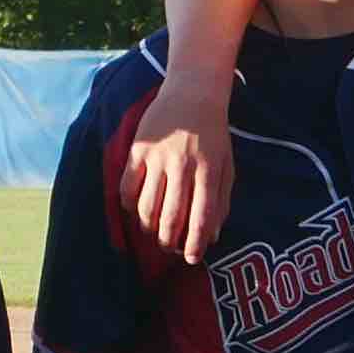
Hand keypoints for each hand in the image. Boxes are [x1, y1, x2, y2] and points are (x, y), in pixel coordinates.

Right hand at [118, 67, 237, 267]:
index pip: (201, 216)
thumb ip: (221, 200)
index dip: (196, 243)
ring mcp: (157, 157)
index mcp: (208, 170)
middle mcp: (181, 165)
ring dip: (149, 228)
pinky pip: (126, 187)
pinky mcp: (137, 150)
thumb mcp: (227, 165)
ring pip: (146, 206)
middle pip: (170, 216)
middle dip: (169, 241)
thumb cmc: (214, 135)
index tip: (193, 259)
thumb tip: (212, 236)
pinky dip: (129, 205)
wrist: (192, 94)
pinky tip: (136, 211)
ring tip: (155, 233)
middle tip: (171, 248)